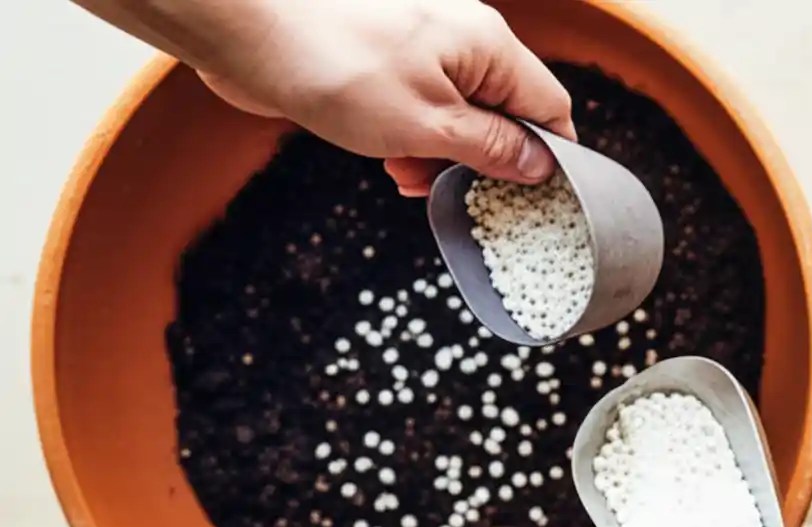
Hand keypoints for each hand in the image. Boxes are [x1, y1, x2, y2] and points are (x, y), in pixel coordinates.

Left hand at [74, 0, 573, 195]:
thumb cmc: (335, 66)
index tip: (535, 197)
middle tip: (451, 192)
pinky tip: (387, 155)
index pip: (549, 107)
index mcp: (488, 45)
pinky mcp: (385, 58)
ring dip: (441, 154)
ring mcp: (422, 45)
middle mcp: (462, 38)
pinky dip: (413, 135)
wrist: (247, 28)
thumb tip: (538, 164)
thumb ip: (491, 148)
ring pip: (459, 113)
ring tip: (404, 173)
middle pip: (504, 112)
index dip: (549, 157)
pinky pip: (421, 104)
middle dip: (482, 161)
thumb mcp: (428, 125)